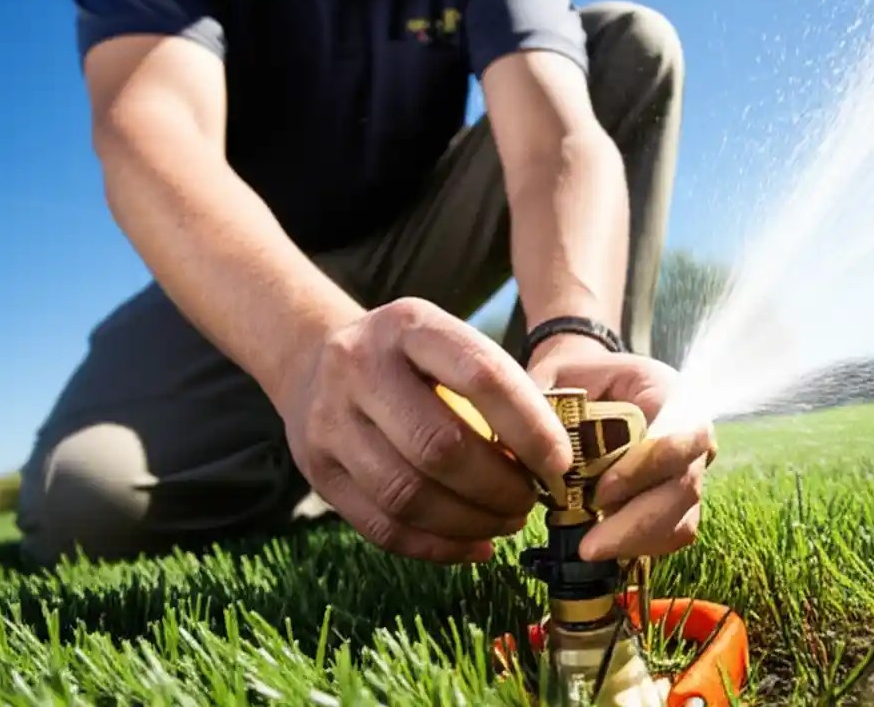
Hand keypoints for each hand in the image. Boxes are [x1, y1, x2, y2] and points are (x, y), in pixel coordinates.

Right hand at [276, 297, 572, 563]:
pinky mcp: (318, 472)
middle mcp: (359, 368)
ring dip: (471, 522)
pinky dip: (438, 547)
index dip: (530, 427)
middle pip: (440, 447)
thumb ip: (496, 388)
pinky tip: (473, 545)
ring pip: (409, 496)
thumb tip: (556, 460)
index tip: (560, 464)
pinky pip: (383, 528)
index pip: (481, 376)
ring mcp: (329, 422)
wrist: (314, 361)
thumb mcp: (445, 344)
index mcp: (409, 326)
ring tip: (505, 522)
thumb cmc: (409, 360)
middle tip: (529, 500)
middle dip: (499, 486)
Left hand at [527, 335, 716, 561]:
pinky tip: (601, 545)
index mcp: (668, 391)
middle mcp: (690, 432)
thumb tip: (537, 455)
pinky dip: (638, 547)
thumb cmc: (573, 376)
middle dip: (637, 522)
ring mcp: (688, 469)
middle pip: (685, 486)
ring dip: (637, 541)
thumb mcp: (556, 375)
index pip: (680, 433)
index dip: (644, 470)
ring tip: (589, 548)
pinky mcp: (675, 500)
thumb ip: (545, 405)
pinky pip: (670, 534)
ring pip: (682, 519)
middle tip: (589, 546)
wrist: (586, 384)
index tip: (598, 494)